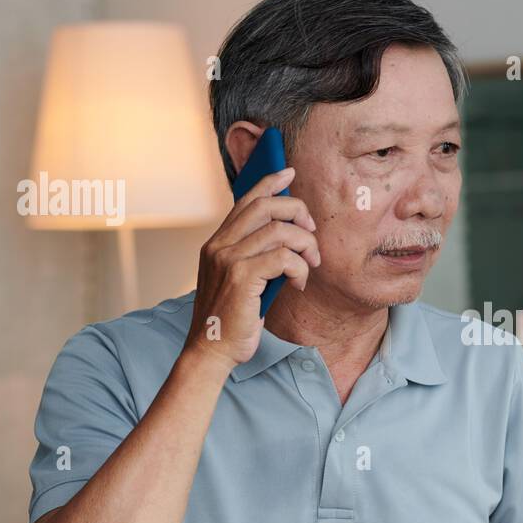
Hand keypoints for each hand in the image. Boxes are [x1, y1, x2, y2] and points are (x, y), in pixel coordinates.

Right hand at [181, 166, 320, 371]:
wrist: (211, 350)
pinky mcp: (241, 277)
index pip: (246, 201)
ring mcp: (228, 259)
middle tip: (312, 233)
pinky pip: (284, 257)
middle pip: (266, 206)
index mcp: (217, 243)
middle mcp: (219, 245)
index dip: (270, 182)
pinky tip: (298, 284)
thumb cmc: (231, 319)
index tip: (290, 172)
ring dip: (305, 245)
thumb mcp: (239, 280)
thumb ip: (254, 256)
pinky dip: (300, 268)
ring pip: (280, 230)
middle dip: (297, 212)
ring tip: (311, 265)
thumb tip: (287, 236)